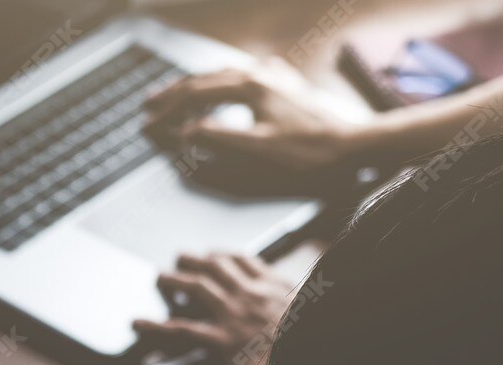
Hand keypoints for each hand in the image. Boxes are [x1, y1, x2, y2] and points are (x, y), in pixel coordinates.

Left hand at [131, 252, 294, 364]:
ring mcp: (236, 315)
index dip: (222, 256)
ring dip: (174, 281)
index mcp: (272, 286)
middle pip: (215, 267)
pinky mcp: (224, 340)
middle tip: (178, 258)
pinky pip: (185, 329)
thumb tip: (289, 296)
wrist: (309, 364)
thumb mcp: (309, 311)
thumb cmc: (307, 341)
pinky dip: (159, 326)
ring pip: (197, 287)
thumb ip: (293, 300)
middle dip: (193, 260)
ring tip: (159, 279)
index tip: (211, 255)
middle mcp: (251, 294)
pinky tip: (141, 323)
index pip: (243, 260)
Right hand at [144, 60, 359, 172]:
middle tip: (148, 107)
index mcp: (249, 87)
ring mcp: (274, 77)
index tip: (146, 129)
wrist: (357, 143)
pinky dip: (223, 84)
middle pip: (205, 80)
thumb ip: (216, 139)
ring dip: (196, 87)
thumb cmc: (310, 152)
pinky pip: (244, 77)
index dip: (166, 114)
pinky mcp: (286, 85)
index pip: (194, 96)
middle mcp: (259, 74)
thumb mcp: (258, 150)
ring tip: (176, 97)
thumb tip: (183, 133)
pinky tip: (224, 87)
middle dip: (174, 95)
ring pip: (223, 75)